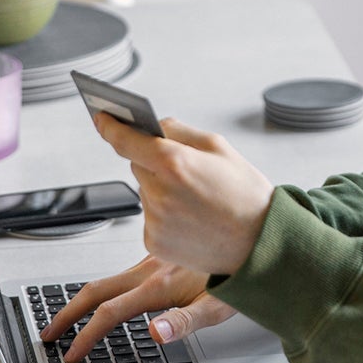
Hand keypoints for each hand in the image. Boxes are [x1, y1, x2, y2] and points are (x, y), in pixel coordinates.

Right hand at [40, 254, 236, 362]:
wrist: (254, 238)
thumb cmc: (239, 273)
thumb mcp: (218, 306)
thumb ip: (184, 322)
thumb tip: (154, 333)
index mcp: (158, 285)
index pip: (109, 314)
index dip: (85, 337)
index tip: (71, 355)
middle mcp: (150, 269)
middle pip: (95, 291)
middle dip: (67, 314)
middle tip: (48, 334)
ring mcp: (152, 261)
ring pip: (106, 279)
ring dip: (82, 299)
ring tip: (68, 317)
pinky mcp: (159, 256)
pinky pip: (122, 272)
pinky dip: (104, 287)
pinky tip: (108, 293)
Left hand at [97, 115, 274, 275]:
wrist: (260, 244)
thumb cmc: (246, 194)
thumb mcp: (219, 147)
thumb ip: (180, 131)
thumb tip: (155, 126)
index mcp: (174, 163)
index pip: (126, 140)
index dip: (110, 126)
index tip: (102, 118)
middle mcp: (159, 192)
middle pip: (138, 165)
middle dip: (155, 163)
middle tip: (187, 172)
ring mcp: (155, 220)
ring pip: (145, 192)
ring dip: (161, 190)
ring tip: (196, 200)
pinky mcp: (154, 242)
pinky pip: (150, 217)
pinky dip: (164, 215)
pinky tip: (191, 219)